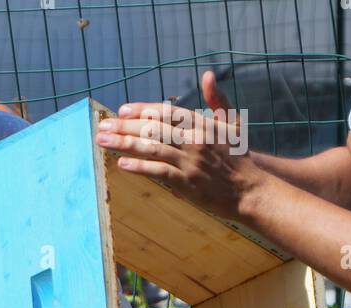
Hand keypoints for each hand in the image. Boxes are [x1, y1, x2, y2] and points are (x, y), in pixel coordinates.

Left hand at [95, 70, 262, 221]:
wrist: (248, 188)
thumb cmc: (238, 156)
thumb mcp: (232, 122)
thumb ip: (217, 100)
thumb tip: (207, 75)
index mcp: (202, 123)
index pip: (166, 112)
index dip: (142, 110)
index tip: (122, 110)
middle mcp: (194, 139)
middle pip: (153, 129)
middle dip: (124, 127)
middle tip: (102, 125)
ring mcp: (189, 160)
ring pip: (152, 148)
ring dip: (124, 144)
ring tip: (103, 141)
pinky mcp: (187, 182)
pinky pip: (159, 172)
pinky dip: (140, 167)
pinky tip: (122, 164)